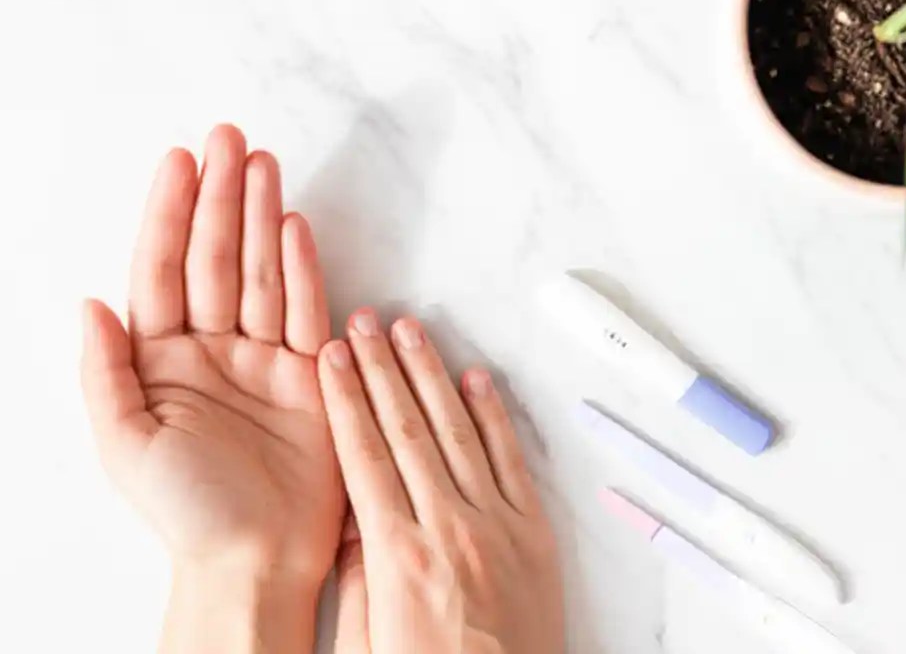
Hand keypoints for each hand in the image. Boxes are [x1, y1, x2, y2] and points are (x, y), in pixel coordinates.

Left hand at [80, 125, 343, 651]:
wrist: (256, 559)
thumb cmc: (185, 511)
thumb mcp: (122, 443)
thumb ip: (105, 370)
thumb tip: (90, 301)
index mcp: (160, 361)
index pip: (163, 270)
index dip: (169, 214)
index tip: (179, 160)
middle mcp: (212, 350)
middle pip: (215, 258)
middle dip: (220, 197)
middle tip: (229, 137)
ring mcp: (264, 359)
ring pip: (260, 273)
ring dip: (260, 216)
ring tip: (262, 163)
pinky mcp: (311, 376)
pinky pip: (305, 310)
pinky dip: (301, 268)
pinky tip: (293, 227)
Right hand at [319, 310, 564, 653]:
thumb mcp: (367, 639)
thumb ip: (357, 575)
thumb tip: (348, 516)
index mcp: (397, 556)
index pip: (364, 456)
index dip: (345, 399)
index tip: (331, 357)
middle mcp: (449, 529)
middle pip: (407, 430)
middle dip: (382, 370)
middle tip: (366, 323)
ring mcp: (498, 527)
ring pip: (457, 433)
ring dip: (432, 377)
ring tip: (411, 333)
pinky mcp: (535, 535)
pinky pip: (512, 462)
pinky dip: (493, 416)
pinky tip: (475, 380)